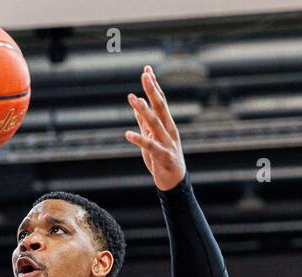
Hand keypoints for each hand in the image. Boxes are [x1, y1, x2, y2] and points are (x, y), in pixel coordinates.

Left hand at [125, 65, 185, 190]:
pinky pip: (150, 147)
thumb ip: (144, 121)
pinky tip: (127, 134)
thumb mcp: (152, 137)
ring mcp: (168, 143)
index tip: (147, 69)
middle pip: (160, 107)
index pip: (161, 101)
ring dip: (144, 110)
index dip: (154, 85)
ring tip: (133, 98)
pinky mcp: (163, 157)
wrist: (174, 183)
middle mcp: (169, 131)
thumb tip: (138, 103)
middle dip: (152, 90)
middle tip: (145, 74)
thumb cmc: (162, 159)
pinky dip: (139, 140)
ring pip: (155, 124)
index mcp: (167, 124)